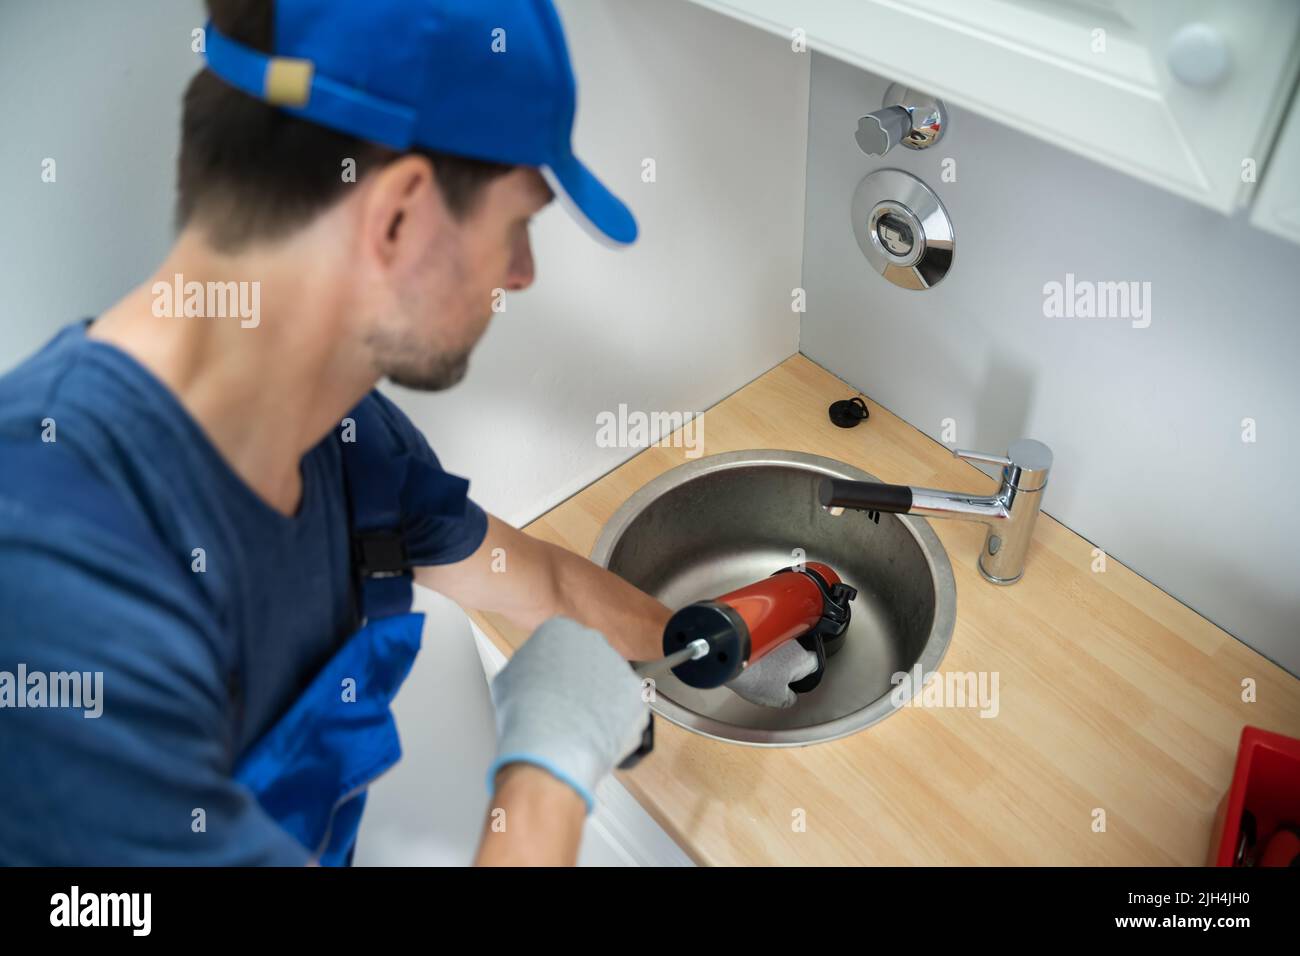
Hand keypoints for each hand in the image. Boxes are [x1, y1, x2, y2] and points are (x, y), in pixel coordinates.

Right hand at [486, 616, 648, 812]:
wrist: (551, 747)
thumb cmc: (525, 716)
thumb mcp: (508, 679)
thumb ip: (526, 667)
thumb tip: (529, 673)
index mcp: (560, 630)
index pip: (561, 643)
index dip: (555, 669)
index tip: (553, 684)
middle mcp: (593, 641)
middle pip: (589, 660)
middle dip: (581, 681)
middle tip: (567, 705)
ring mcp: (619, 667)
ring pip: (609, 683)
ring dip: (600, 701)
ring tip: (580, 723)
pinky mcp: (637, 695)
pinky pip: (626, 707)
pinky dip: (616, 721)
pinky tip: (597, 732)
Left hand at [726, 640, 819, 708]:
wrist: (733, 659)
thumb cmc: (755, 675)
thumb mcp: (778, 699)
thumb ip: (791, 699)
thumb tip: (790, 697)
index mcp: (803, 658)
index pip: (815, 666)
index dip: (805, 677)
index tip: (796, 683)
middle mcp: (794, 642)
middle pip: (798, 655)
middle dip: (790, 666)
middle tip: (778, 680)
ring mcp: (778, 634)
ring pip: (783, 648)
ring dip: (776, 657)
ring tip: (762, 672)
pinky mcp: (762, 632)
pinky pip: (768, 644)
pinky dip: (763, 652)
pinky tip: (754, 664)